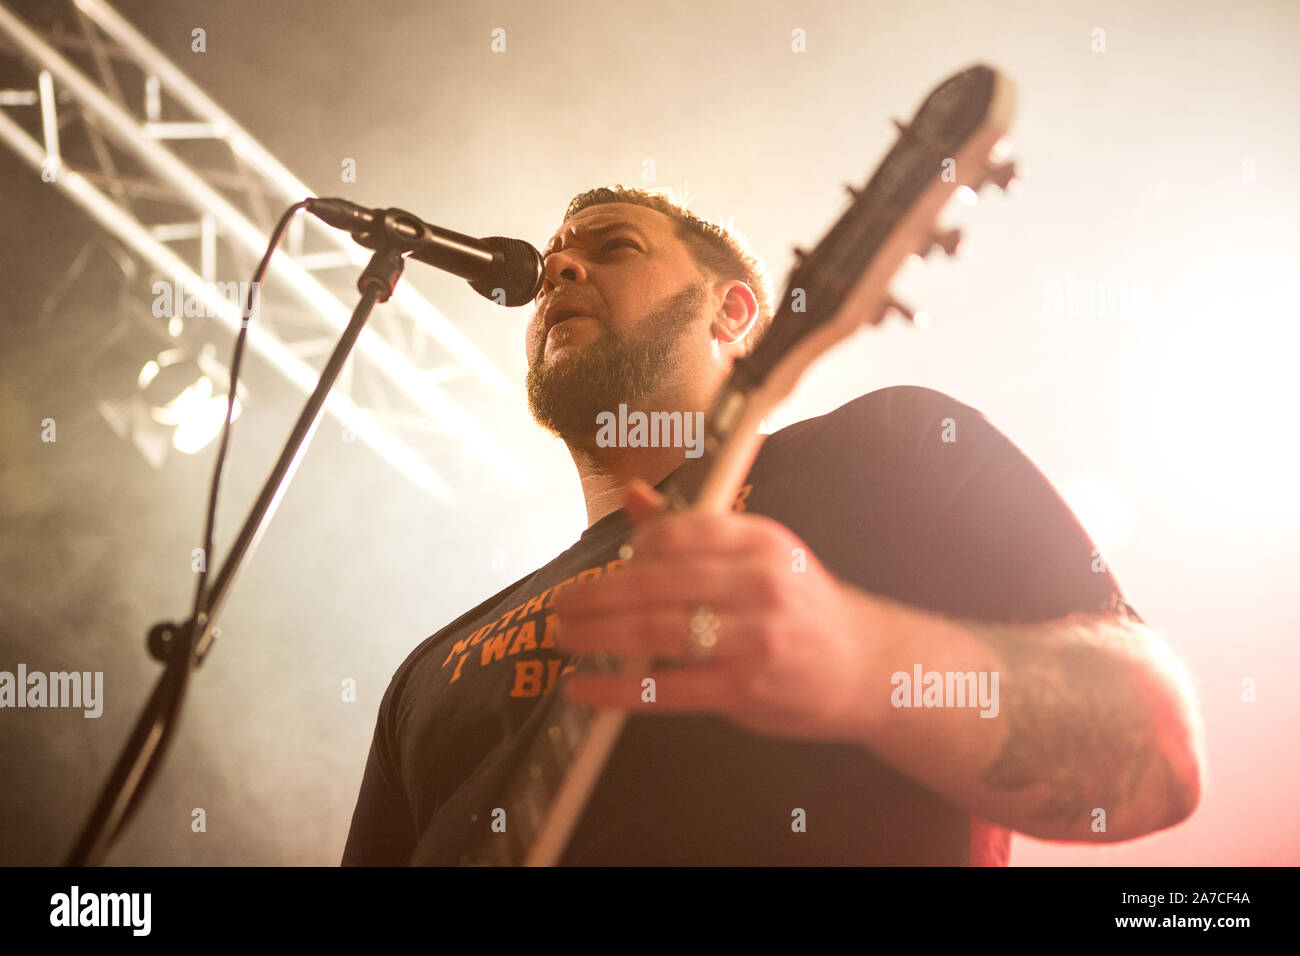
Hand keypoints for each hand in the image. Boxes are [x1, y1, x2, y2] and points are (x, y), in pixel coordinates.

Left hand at [553, 478, 880, 743]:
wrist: (867, 666)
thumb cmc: (802, 607)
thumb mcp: (762, 556)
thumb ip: (696, 530)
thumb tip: (634, 495)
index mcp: (761, 541)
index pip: (680, 532)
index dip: (634, 548)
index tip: (609, 565)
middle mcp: (760, 583)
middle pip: (657, 582)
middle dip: (598, 595)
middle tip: (560, 605)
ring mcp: (753, 638)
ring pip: (656, 631)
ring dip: (598, 636)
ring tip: (565, 639)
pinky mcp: (746, 688)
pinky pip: (668, 687)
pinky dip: (618, 689)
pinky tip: (585, 690)